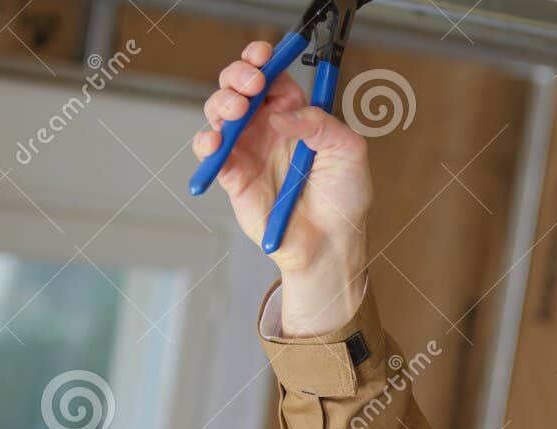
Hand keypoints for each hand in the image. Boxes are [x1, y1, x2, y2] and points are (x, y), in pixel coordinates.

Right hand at [194, 41, 372, 334]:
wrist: (330, 244)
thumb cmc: (344, 199)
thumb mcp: (349, 151)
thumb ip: (320, 123)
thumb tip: (280, 114)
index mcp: (296, 114)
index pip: (273, 76)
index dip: (264, 60)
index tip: (263, 55)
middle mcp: (268, 128)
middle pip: (241, 87)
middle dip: (238, 75)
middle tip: (251, 84)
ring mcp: (248, 150)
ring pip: (220, 112)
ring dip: (222, 102)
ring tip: (237, 110)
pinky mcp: (233, 176)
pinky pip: (210, 151)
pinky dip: (207, 140)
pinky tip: (217, 139)